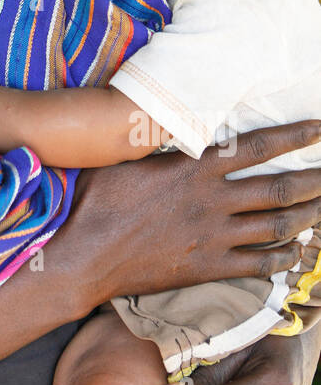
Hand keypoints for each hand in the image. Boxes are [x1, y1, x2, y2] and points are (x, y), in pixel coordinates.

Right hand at [65, 119, 320, 309]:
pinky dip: (285, 258)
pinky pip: (260, 265)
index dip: (293, 136)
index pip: (258, 146)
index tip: (319, 127)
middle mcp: (214, 200)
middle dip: (315, 179)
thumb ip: (151, 141)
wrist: (86, 256)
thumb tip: (156, 116)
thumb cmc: (96, 201)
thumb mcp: (122, 157)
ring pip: (278, 225)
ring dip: (309, 216)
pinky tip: (297, 252)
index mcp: (195, 168)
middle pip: (281, 188)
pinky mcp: (209, 268)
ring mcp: (215, 237)